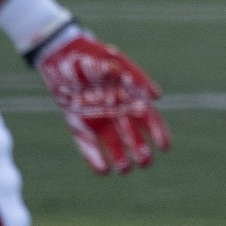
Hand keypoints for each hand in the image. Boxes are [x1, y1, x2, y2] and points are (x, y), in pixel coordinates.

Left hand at [34, 26, 170, 173]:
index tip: (165, 147)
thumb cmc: (93, 55)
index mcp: (130, 96)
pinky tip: (103, 171)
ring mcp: (98, 118)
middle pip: (133, 136)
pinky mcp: (79, 123)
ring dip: (121, 158)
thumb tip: (158, 96)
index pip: (149, 118)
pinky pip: (89, 145)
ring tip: (125, 170)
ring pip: (113, 144)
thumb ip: (137, 78)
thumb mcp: (117, 62)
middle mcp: (116, 110)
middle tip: (146, 163)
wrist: (61, 55)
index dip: (158, 133)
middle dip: (141, 151)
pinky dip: (95, 159)